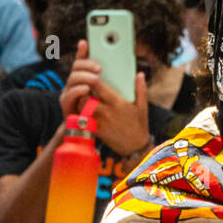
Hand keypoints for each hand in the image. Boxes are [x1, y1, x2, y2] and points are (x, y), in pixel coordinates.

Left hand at [59, 40, 150, 156]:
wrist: (135, 148)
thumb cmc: (139, 126)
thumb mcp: (143, 107)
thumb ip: (140, 90)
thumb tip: (140, 74)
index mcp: (117, 103)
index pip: (98, 86)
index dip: (92, 78)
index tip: (91, 74)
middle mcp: (107, 112)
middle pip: (85, 96)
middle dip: (82, 89)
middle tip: (83, 85)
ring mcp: (100, 122)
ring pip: (82, 108)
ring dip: (79, 101)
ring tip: (82, 96)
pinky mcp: (96, 131)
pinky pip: (83, 120)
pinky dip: (81, 113)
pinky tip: (83, 109)